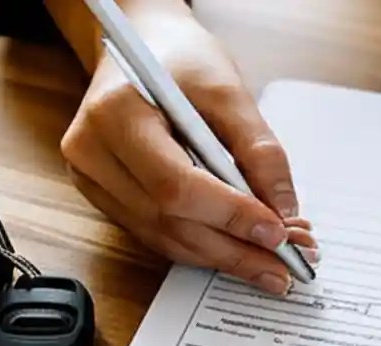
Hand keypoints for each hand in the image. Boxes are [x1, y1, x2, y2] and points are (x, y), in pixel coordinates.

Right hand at [59, 8, 315, 294]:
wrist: (144, 47)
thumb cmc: (182, 60)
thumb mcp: (228, 88)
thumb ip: (258, 149)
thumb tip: (283, 210)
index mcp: (115, 114)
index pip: (175, 185)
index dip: (230, 215)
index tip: (278, 233)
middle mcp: (92, 152)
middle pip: (170, 221)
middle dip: (236, 247)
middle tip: (287, 264)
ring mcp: (93, 178)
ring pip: (165, 238)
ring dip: (225, 255)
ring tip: (273, 262)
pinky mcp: (105, 196)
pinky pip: (158, 235)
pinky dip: (204, 247)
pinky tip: (241, 249)